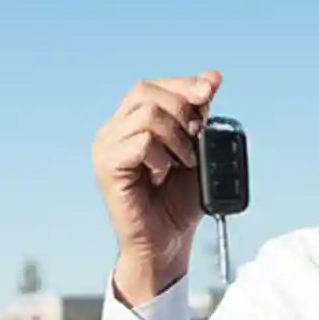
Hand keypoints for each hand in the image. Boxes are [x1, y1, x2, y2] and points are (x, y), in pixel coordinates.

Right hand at [92, 70, 221, 303]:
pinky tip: (163, 174)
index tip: (210, 90)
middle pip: (146, 92)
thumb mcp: (197, 149)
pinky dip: (162, 156)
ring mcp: (106, 147)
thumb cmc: (178, 201)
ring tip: (181, 163)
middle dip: (182, 111)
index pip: (152, 86)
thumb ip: (201, 114)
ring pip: (147, 114)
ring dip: (176, 137)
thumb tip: (212, 76)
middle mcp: (113, 131)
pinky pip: (141, 142)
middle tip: (195, 141)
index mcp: (130, 123)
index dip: (182, 84)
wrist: (167, 242)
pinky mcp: (107, 167)